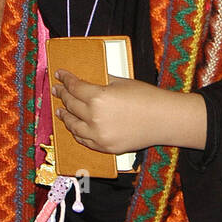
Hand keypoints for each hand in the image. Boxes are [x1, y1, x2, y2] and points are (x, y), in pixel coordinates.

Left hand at [52, 71, 206, 154]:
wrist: (165, 120)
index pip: (74, 87)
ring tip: (60, 111)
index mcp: (98, 97)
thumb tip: (89, 80)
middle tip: (57, 90)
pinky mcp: (105, 147)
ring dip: (65, 116)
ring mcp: (98, 135)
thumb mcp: (121, 82)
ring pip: (73, 126)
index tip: (59, 74)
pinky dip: (77, 133)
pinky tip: (74, 128)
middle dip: (62, 95)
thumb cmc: (147, 97)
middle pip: (71, 105)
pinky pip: (84, 140)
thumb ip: (102, 82)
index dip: (65, 79)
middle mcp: (94, 117)